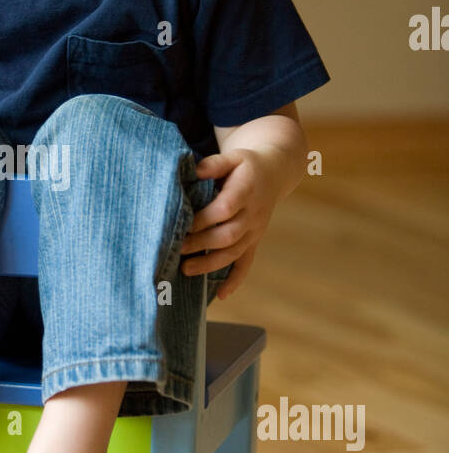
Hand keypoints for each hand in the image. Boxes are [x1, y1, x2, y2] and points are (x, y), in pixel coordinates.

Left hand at [178, 146, 285, 298]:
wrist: (274, 173)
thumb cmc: (246, 165)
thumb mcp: (233, 157)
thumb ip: (214, 164)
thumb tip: (194, 171)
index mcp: (247, 190)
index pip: (225, 208)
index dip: (204, 218)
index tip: (183, 223)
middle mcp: (253, 214)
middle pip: (228, 234)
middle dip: (201, 243)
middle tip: (176, 248)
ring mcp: (255, 231)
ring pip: (234, 252)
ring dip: (210, 264)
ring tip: (185, 270)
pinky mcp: (254, 242)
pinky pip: (246, 263)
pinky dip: (235, 280)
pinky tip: (221, 295)